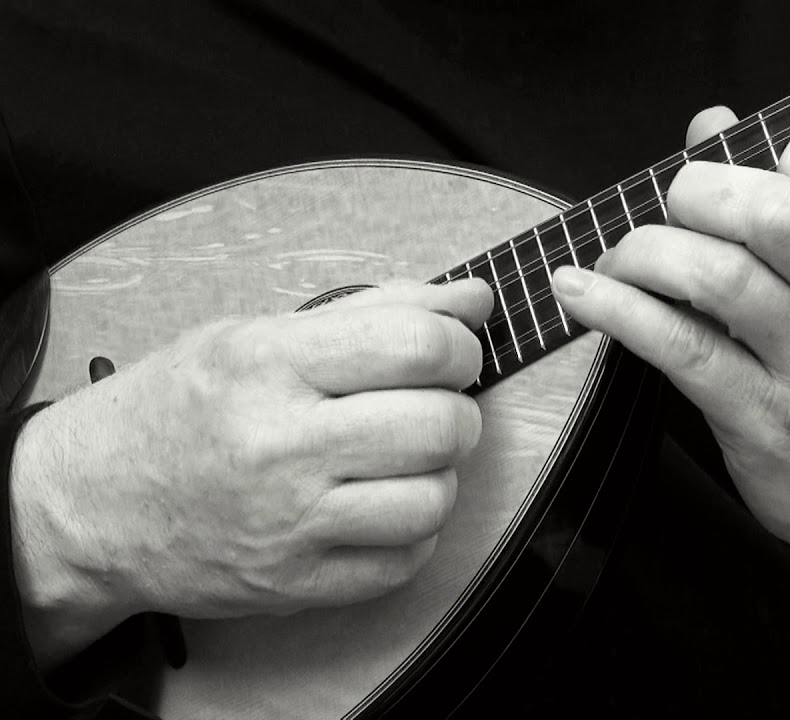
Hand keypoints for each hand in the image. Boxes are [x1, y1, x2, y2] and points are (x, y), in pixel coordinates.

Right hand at [10, 280, 492, 666]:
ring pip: (432, 499)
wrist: (87, 504)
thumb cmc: (176, 411)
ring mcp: (287, 522)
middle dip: (459, 411)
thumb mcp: (254, 335)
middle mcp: (277, 443)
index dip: (460, 346)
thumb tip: (470, 300)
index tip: (455, 351)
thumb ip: (371, 311)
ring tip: (407, 461)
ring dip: (440, 475)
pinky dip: (413, 533)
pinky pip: (404, 562)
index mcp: (266, 363)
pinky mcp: (293, 583)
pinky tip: (383, 508)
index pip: (415, 346)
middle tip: (436, 406)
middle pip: (438, 425)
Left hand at [552, 108, 789, 600]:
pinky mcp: (761, 421)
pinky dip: (619, 311)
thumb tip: (713, 124)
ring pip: (720, 280)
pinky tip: (582, 294)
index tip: (752, 159)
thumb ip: (789, 204)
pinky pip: (681, 351)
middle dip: (698, 190)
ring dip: (645, 251)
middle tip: (667, 205)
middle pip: (777, 218)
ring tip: (616, 256)